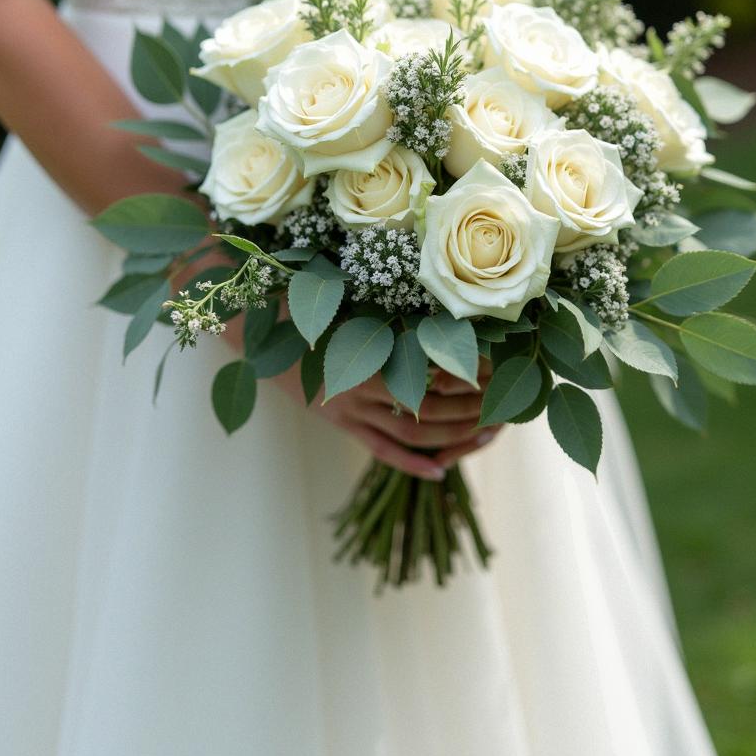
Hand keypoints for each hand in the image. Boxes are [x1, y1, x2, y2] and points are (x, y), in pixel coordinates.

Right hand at [183, 255, 503, 479]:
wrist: (248, 325)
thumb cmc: (298, 293)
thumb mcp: (342, 288)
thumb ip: (387, 293)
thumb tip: (439, 285)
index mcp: (364, 350)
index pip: (431, 370)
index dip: (471, 371)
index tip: (503, 362)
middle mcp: (358, 387)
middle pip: (429, 407)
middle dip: (473, 406)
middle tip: (508, 400)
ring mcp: (346, 410)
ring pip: (412, 433)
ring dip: (454, 436)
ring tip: (491, 434)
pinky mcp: (339, 421)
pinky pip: (380, 449)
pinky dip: (412, 463)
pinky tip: (442, 471)